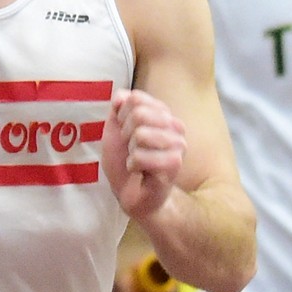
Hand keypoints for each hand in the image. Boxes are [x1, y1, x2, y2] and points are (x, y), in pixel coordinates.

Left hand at [101, 88, 185, 220]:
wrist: (133, 195)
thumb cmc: (126, 163)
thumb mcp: (114, 131)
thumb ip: (117, 110)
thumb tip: (121, 95)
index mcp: (163, 114)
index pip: (136, 98)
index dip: (121, 116)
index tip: (124, 133)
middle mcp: (175, 126)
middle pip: (139, 114)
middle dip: (125, 134)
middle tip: (131, 150)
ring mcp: (178, 144)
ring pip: (141, 134)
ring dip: (130, 152)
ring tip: (137, 161)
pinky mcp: (175, 163)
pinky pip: (141, 156)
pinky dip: (133, 166)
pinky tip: (140, 172)